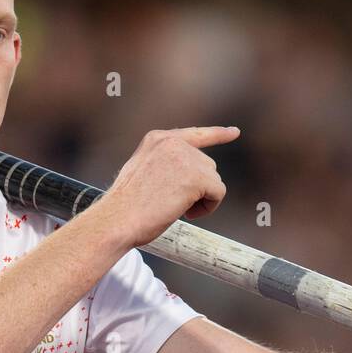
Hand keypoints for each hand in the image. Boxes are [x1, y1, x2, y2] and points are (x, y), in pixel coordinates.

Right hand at [97, 125, 239, 249]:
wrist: (117, 220)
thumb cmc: (124, 208)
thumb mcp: (141, 174)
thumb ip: (163, 166)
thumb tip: (185, 179)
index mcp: (157, 139)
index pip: (194, 134)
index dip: (217, 134)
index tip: (234, 132)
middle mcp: (173, 143)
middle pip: (206, 165)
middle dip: (197, 188)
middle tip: (172, 204)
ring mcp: (186, 158)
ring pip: (213, 181)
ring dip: (200, 199)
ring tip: (174, 209)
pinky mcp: (197, 177)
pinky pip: (218, 193)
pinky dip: (208, 208)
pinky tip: (187, 214)